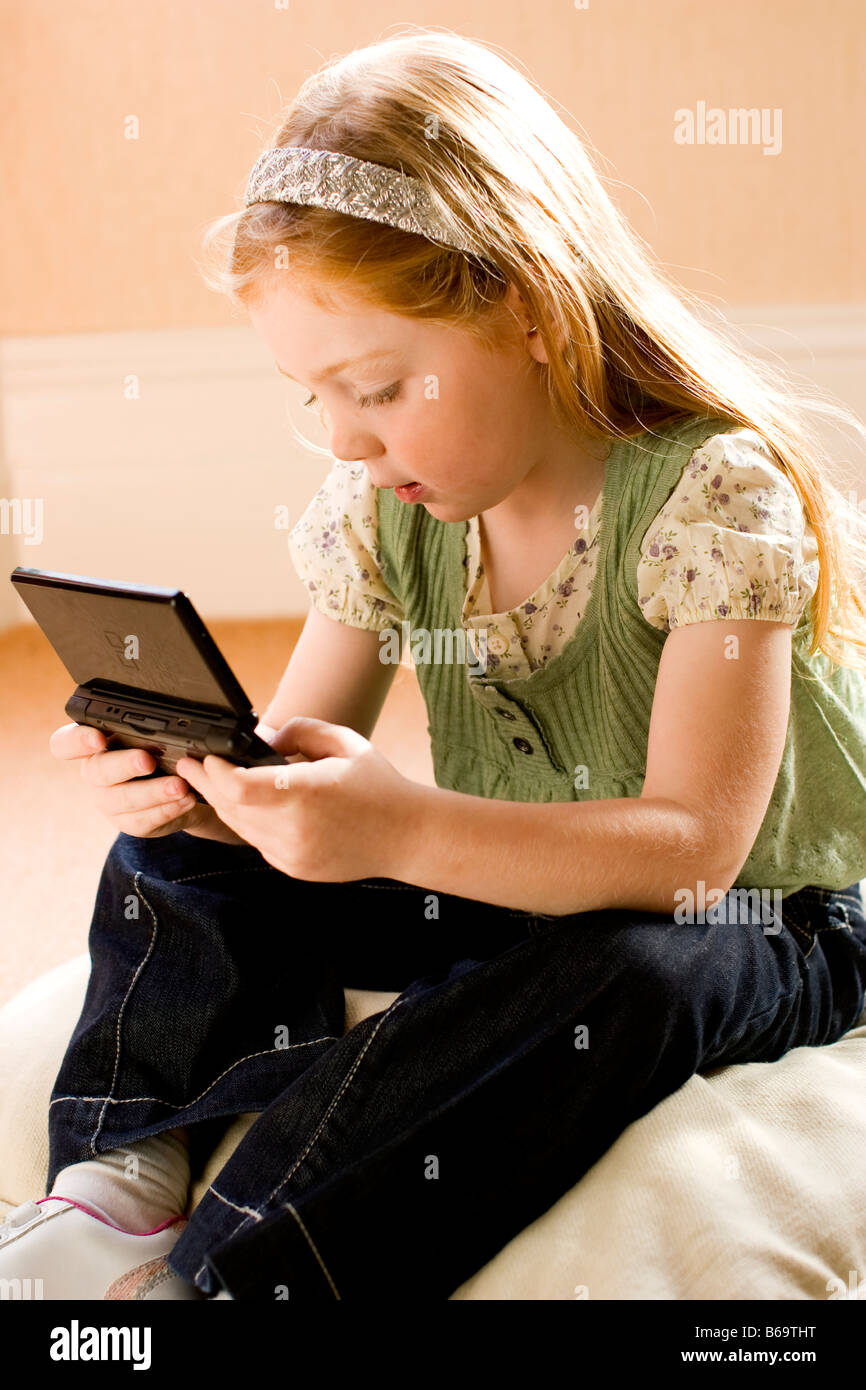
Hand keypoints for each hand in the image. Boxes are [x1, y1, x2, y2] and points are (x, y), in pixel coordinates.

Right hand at [49, 722, 207, 837]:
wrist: (178, 786)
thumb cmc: (159, 750)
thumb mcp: (153, 734)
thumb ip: (151, 727)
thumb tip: (171, 718)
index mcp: (91, 745)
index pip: (65, 743)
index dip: (78, 741)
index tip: (98, 738)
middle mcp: (94, 773)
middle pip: (98, 771)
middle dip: (125, 765)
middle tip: (148, 761)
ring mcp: (107, 801)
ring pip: (122, 800)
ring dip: (153, 792)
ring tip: (180, 786)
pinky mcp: (127, 822)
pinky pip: (141, 820)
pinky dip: (167, 809)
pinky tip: (185, 799)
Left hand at [176, 716, 417, 880]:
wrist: (407, 836)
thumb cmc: (378, 785)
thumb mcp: (344, 742)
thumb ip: (299, 731)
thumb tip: (261, 735)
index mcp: (305, 793)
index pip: (237, 786)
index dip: (213, 770)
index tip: (206, 755)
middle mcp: (294, 829)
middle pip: (229, 807)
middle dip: (206, 784)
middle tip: (190, 765)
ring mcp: (292, 854)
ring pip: (239, 827)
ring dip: (223, 804)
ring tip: (210, 782)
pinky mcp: (293, 868)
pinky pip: (258, 842)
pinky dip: (248, 823)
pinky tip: (247, 806)